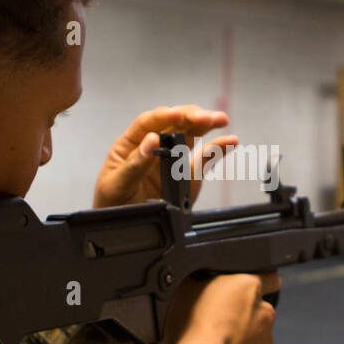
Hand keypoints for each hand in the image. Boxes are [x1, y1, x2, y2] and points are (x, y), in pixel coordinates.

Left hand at [92, 104, 237, 208]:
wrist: (122, 228)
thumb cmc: (113, 202)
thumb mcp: (117, 184)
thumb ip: (134, 164)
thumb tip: (151, 141)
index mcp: (131, 143)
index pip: (149, 123)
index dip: (163, 116)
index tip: (176, 115)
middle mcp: (153, 144)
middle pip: (174, 122)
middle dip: (190, 116)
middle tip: (205, 117)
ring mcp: (172, 157)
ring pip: (191, 133)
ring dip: (206, 124)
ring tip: (220, 120)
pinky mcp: (187, 172)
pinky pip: (204, 156)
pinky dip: (218, 147)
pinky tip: (230, 140)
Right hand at [163, 272, 280, 343]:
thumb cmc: (188, 326)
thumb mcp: (187, 289)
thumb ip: (203, 282)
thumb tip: (200, 283)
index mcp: (248, 288)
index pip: (269, 279)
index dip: (257, 285)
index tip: (247, 292)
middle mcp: (264, 312)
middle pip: (257, 311)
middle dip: (241, 317)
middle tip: (215, 325)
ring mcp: (265, 342)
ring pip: (254, 338)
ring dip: (239, 340)